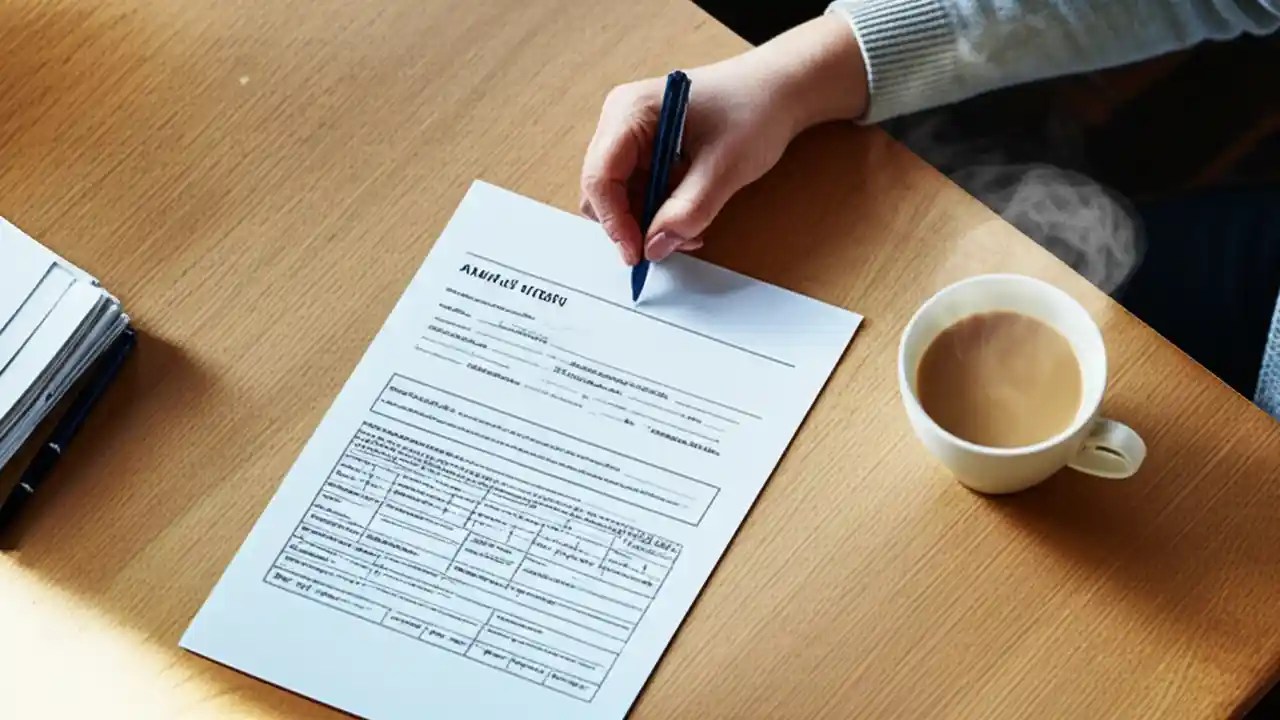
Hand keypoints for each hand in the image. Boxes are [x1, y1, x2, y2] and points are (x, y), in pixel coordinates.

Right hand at [580, 15, 867, 264]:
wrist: (778, 92)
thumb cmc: (754, 111)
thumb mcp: (725, 166)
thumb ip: (688, 211)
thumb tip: (654, 248)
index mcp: (630, 111)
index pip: (601, 176)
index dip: (615, 221)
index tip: (638, 254)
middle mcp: (621, 121)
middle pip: (602, 190)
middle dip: (631, 224)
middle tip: (666, 246)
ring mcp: (631, 135)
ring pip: (619, 197)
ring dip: (647, 222)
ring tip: (688, 231)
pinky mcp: (646, 149)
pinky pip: (638, 192)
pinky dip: (658, 212)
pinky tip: (688, 217)